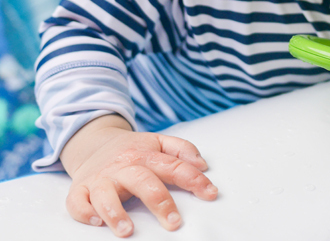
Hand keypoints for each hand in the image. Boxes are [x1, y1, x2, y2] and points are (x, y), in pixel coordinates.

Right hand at [60, 115, 217, 236]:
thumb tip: (203, 165)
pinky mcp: (79, 189)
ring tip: (128, 230)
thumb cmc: (132, 149)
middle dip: (159, 201)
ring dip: (115, 212)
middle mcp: (124, 166)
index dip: (194, 179)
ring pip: (106, 194)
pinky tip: (96, 222)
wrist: (93, 143)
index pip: (174, 166)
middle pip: (143, 181)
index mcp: (146, 155)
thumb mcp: (158, 142)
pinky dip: (85, 212)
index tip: (210, 193)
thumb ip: (182, 149)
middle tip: (174, 222)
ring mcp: (101, 178)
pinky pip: (77, 201)